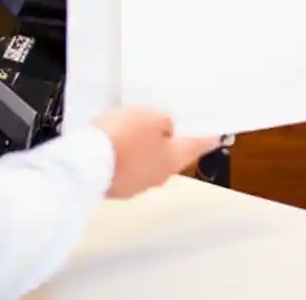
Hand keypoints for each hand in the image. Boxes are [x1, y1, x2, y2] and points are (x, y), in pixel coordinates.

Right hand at [92, 107, 220, 198]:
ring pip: (147, 162)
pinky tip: (114, 145)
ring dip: (142, 148)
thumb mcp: (150, 117)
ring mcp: (138, 184)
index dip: (210, 138)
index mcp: (174, 158)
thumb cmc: (122, 139)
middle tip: (160, 122)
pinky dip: (124, 157)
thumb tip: (166, 130)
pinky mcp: (118, 187)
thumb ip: (164, 122)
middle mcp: (160, 176)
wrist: (85, 164)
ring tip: (128, 129)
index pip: (199, 145)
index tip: (220, 136)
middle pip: (172, 155)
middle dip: (167, 140)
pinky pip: (127, 168)